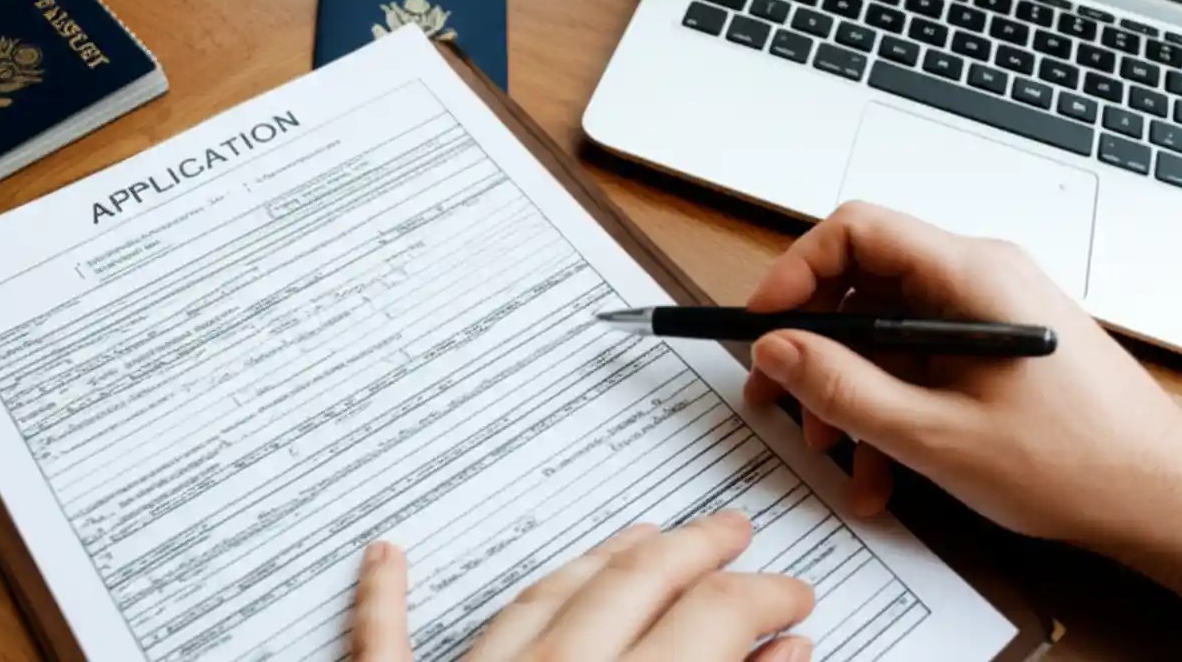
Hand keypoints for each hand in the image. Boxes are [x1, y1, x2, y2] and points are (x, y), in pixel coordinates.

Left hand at [351, 511, 815, 660]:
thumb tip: (787, 654)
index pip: (711, 617)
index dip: (766, 596)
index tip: (796, 597)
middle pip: (633, 582)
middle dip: (696, 552)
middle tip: (735, 533)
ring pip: (541, 594)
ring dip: (597, 559)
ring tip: (641, 535)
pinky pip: (384, 641)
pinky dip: (385, 599)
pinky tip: (387, 557)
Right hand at [743, 202, 1181, 612]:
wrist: (1157, 497)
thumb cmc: (1077, 462)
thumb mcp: (935, 435)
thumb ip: (844, 388)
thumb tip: (777, 350)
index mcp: (970, 276)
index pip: (857, 232)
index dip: (795, 272)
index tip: (763, 324)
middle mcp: (977, 279)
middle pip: (862, 285)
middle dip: (813, 346)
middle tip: (777, 394)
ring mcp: (984, 311)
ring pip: (884, 333)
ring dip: (848, 390)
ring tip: (835, 449)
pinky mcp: (988, 345)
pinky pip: (915, 360)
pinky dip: (887, 407)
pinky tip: (882, 467)